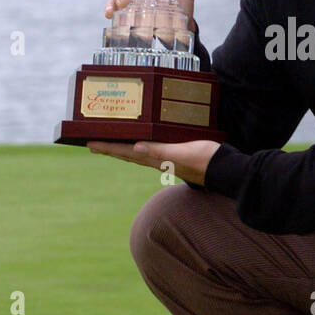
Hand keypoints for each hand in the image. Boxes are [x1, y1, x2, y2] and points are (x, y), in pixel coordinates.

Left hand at [87, 138, 219, 184]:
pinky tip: (143, 145)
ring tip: (111, 145)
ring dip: (123, 149)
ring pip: (138, 154)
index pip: (126, 152)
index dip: (108, 148)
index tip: (90, 144)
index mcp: (156, 159)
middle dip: (110, 148)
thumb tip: (136, 148)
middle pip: (128, 154)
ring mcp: (167, 159)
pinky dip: (141, 147)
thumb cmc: (205, 160)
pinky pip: (151, 151)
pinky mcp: (175, 156)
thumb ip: (160, 151)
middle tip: (93, 144)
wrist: (225, 170)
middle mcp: (158, 160)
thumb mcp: (182, 152)